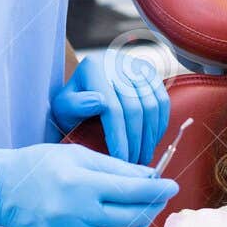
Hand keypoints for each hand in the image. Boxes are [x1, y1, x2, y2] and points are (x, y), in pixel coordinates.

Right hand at [0, 140, 177, 226]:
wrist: (3, 189)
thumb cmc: (43, 165)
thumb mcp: (80, 156)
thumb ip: (117, 168)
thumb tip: (151, 176)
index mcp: (82, 183)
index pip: (132, 189)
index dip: (157, 189)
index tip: (172, 186)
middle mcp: (77, 212)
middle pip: (131, 215)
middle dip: (153, 206)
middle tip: (161, 197)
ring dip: (142, 226)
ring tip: (149, 213)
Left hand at [50, 53, 169, 165]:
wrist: (83, 89)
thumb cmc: (72, 105)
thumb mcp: (63, 106)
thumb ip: (75, 105)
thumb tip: (99, 102)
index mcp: (94, 68)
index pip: (113, 107)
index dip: (119, 137)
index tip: (120, 160)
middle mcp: (118, 63)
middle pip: (135, 108)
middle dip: (136, 141)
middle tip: (133, 164)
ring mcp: (137, 67)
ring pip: (152, 106)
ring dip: (150, 136)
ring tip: (142, 157)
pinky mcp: (151, 74)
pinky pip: (163, 101)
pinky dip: (159, 125)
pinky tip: (151, 142)